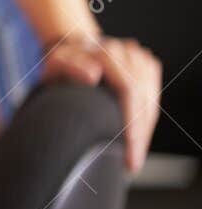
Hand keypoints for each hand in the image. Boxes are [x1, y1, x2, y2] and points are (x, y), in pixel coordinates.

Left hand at [43, 31, 162, 171]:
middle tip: (132, 162)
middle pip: (144, 99)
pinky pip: (153, 98)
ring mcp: (140, 58)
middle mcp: (128, 52)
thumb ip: (68, 66)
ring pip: (151, 101)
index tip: (130, 149)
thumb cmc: (61, 61)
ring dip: (146, 131)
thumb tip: (92, 74)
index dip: (132, 123)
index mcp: (107, 52)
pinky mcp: (147, 65)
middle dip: (140, 134)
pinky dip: (147, 120)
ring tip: (135, 155)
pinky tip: (139, 138)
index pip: (129, 90)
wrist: (71, 46)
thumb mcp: (55, 64)